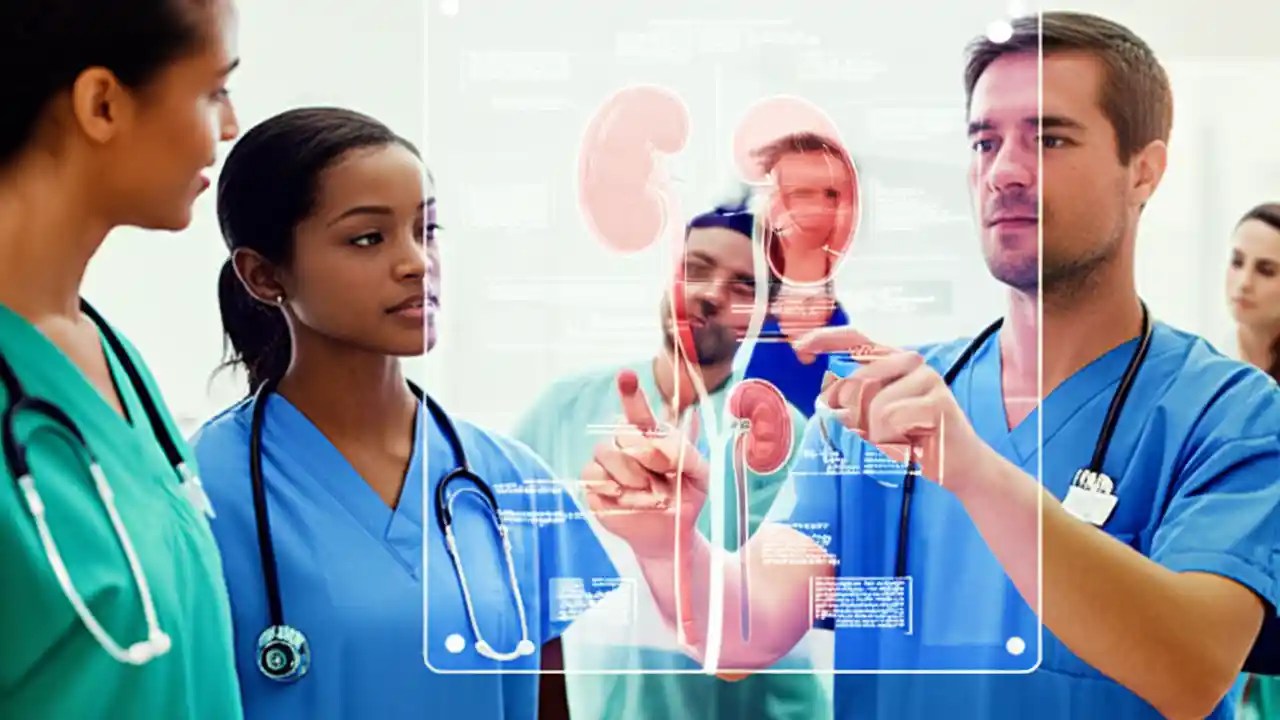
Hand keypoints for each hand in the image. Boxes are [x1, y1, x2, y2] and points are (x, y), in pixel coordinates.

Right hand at [581, 369, 710, 558]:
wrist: (671, 534)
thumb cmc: (686, 497)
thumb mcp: (701, 474)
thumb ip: (687, 453)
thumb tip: (662, 445)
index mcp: (652, 434)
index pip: (639, 409)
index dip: (631, 393)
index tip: (626, 376)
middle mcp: (626, 443)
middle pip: (621, 430)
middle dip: (644, 451)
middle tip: (661, 471)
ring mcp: (607, 463)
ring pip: (605, 451)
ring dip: (631, 474)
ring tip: (650, 492)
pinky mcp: (594, 484)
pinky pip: (594, 476)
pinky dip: (615, 489)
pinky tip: (628, 500)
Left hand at [794, 325, 987, 491]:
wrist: (960, 463)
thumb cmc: (914, 438)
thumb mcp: (879, 417)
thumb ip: (856, 402)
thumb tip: (828, 402)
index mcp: (894, 361)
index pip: (856, 338)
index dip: (825, 339)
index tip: (799, 347)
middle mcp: (911, 362)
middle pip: (857, 382)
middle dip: (853, 415)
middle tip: (875, 434)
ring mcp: (927, 379)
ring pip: (873, 405)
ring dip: (876, 433)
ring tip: (898, 439)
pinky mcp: (937, 401)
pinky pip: (891, 420)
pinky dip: (891, 440)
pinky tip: (910, 444)